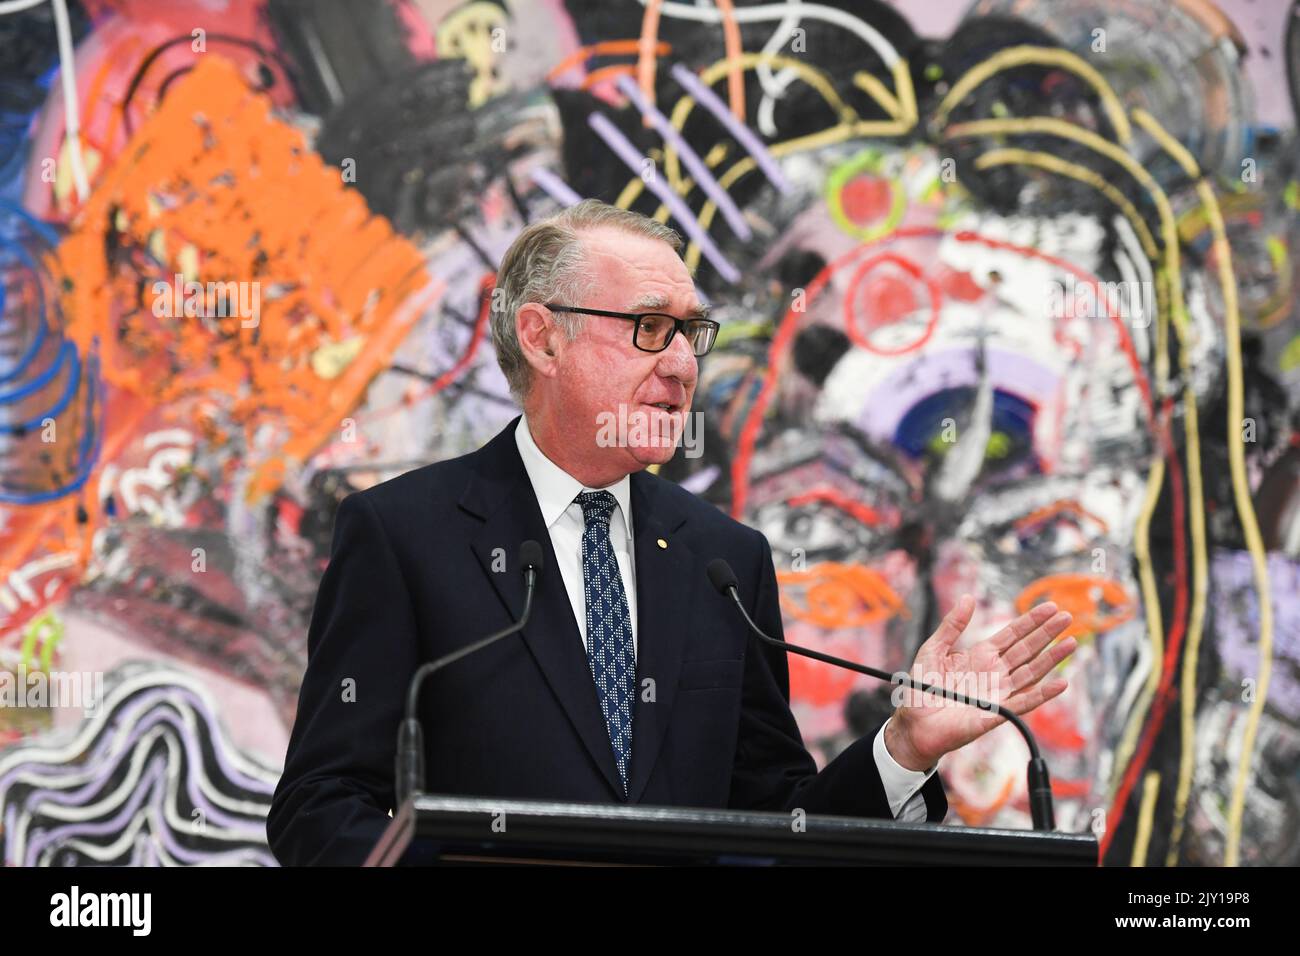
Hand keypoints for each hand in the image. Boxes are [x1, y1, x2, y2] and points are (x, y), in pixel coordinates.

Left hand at [884, 595, 1076, 771]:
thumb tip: (967, 598)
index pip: (1012, 635)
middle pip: (1027, 650)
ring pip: (1031, 673)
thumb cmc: (922, 688)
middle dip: (1047, 634)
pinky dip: (1043, 694)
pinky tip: (1061, 683)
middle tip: (1067, 617)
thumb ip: (951, 626)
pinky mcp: (996, 713)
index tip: (1050, 607)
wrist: (914, 723)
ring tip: (1071, 643)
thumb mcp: (933, 650)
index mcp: (981, 656)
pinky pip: (1024, 703)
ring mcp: (998, 692)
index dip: (1030, 621)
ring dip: (1052, 659)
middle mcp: (994, 673)